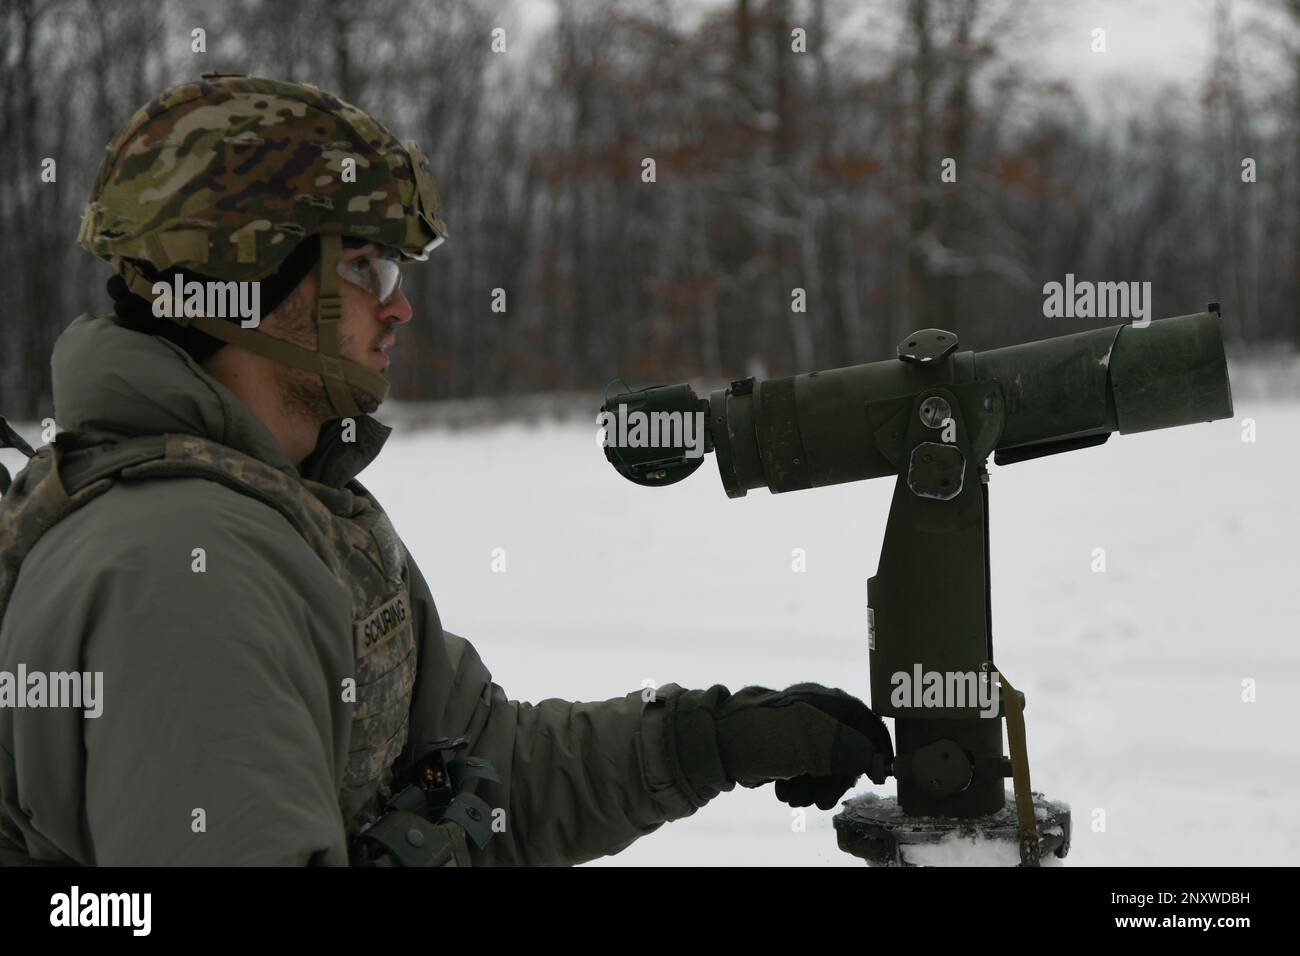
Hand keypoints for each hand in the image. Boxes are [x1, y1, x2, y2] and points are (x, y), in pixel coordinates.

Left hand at [668, 682, 892, 810]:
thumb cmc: (761, 737)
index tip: (880, 776)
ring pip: (821, 763)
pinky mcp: (776, 747)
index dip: (876, 749)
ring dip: (815, 786)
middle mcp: (811, 710)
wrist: (707, 745)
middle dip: (837, 778)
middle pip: (845, 747)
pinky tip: (783, 792)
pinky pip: (800, 768)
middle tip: (825, 800)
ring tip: (796, 798)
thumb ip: (848, 748)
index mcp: (823, 699)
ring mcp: (792, 729)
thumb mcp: (811, 742)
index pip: (865, 720)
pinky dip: (797, 784)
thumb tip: (874, 759)